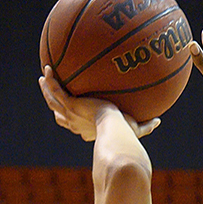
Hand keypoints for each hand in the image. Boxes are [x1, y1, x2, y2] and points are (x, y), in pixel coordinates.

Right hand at [40, 66, 160, 140]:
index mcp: (88, 129)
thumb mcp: (138, 128)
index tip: (72, 111)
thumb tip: (159, 120)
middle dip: (54, 103)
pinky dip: (50, 81)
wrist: (117, 132)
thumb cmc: (127, 135)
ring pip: (53, 101)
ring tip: (43, 78)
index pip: (76, 124)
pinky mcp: (70, 106)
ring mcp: (71, 114)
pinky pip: (56, 91)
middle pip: (60, 113)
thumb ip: (147, 125)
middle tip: (51, 94)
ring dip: (47, 90)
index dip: (71, 119)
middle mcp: (77, 123)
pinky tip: (47, 69)